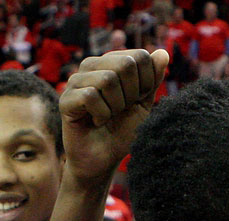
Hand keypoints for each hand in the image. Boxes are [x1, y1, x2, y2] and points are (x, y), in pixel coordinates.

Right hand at [59, 49, 169, 184]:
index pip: (139, 56)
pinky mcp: (65, 99)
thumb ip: (152, 79)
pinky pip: (90, 96)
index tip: (136, 101)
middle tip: (121, 110)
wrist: (105, 159)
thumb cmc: (123, 131)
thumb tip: (163, 52)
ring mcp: (76, 81)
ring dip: (116, 106)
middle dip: (131, 94)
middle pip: (124, 64)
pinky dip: (102, 114)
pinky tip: (97, 121)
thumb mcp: (144, 104)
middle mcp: (91, 66)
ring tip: (109, 116)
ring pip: (107, 80)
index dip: (146, 83)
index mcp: (111, 62)